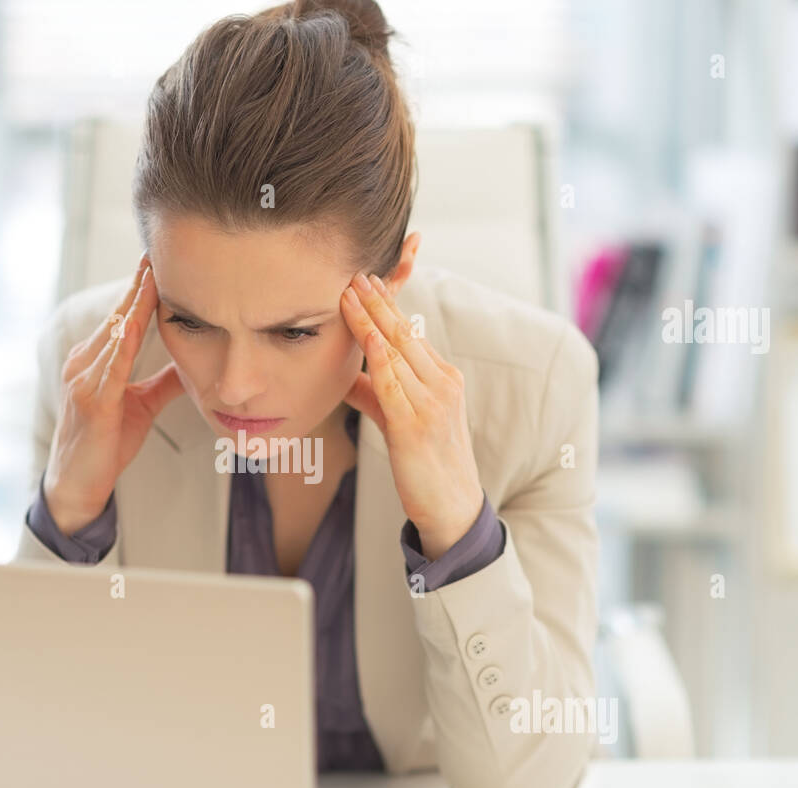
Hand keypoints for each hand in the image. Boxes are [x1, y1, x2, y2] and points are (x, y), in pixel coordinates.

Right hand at [43, 254, 184, 533]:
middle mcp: (84, 363)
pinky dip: (123, 344)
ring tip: (150, 277)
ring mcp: (83, 380)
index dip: (140, 290)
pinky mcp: (90, 402)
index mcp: (95, 361)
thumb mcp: (141, 406)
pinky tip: (134, 325)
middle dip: (137, 286)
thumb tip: (193, 361)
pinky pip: (110, 368)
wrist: (79, 484)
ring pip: (113, 335)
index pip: (123, 318)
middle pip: (117, 317)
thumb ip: (163, 382)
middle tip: (155, 253)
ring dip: (133, 306)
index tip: (156, 262)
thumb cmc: (106, 444)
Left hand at [340, 271, 484, 560]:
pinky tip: (362, 333)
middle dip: (378, 300)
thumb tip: (345, 375)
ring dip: (370, 317)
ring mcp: (432, 402)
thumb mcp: (399, 420)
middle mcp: (442, 383)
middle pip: (404, 332)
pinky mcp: (416, 425)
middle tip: (354, 271)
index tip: (367, 279)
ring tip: (349, 291)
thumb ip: (375, 394)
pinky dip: (376, 353)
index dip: (388, 303)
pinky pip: (392, 381)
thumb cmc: (426, 464)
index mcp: (443, 378)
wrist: (452, 507)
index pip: (412, 331)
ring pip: (397, 349)